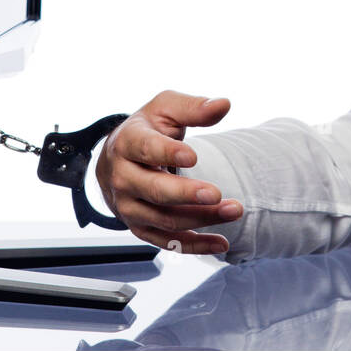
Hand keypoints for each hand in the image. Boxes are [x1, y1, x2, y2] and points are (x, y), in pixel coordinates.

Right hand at [95, 90, 242, 253]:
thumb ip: (193, 108)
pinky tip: (221, 242)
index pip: (146, 149)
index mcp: (127, 143)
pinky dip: (195, 245)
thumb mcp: (165, 109)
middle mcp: (123, 178)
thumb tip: (223, 104)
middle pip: (155, 191)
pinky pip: (167, 242)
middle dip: (187, 194)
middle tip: (217, 193)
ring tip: (234, 211)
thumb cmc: (147, 129)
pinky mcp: (140, 227)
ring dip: (201, 219)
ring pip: (165, 219)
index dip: (167, 153)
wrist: (116, 159)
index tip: (193, 157)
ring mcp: (129, 206)